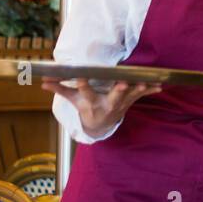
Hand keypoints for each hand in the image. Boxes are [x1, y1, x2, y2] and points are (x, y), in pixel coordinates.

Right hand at [41, 78, 161, 138]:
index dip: (83, 85)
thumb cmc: (86, 108)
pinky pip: (141, 95)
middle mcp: (108, 104)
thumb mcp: (73, 101)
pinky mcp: (130, 101)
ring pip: (130, 96)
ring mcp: (121, 104)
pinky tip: (160, 86)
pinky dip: (151, 90)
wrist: (100, 125)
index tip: (81, 77)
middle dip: (118, 91)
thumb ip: (60, 90)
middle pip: (113, 97)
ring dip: (138, 89)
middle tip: (122, 84)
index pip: (86, 93)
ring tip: (145, 83)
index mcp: (92, 102)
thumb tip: (42, 82)